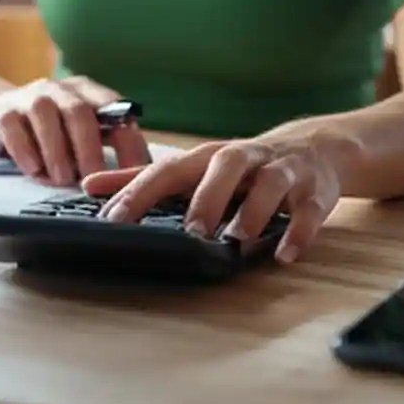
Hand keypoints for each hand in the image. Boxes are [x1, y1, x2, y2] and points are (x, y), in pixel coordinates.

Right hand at [0, 76, 150, 185]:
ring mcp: (28, 98)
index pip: (115, 110)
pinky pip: (14, 129)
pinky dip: (25, 151)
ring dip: (56, 151)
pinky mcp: (1, 113)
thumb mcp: (79, 132)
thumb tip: (137, 175)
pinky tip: (33, 170)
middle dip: (89, 148)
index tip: (134, 172)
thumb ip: (106, 143)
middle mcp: (59, 89)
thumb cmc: (47, 130)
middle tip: (93, 179)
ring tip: (62, 179)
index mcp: (86, 91)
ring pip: (45, 117)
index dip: (127, 141)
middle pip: (79, 113)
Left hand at [82, 134, 349, 262]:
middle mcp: (244, 159)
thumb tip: (88, 185)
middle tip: (191, 232)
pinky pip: (310, 211)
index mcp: (208, 157)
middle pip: (224, 168)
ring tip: (236, 242)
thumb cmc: (242, 166)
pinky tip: (284, 255)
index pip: (169, 171)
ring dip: (253, 213)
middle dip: (207, 198)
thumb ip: (143, 178)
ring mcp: (282, 172)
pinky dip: (299, 232)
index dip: (141, 193)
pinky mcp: (315, 191)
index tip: (114, 220)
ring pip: (270, 185)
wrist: (315, 148)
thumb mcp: (193, 168)